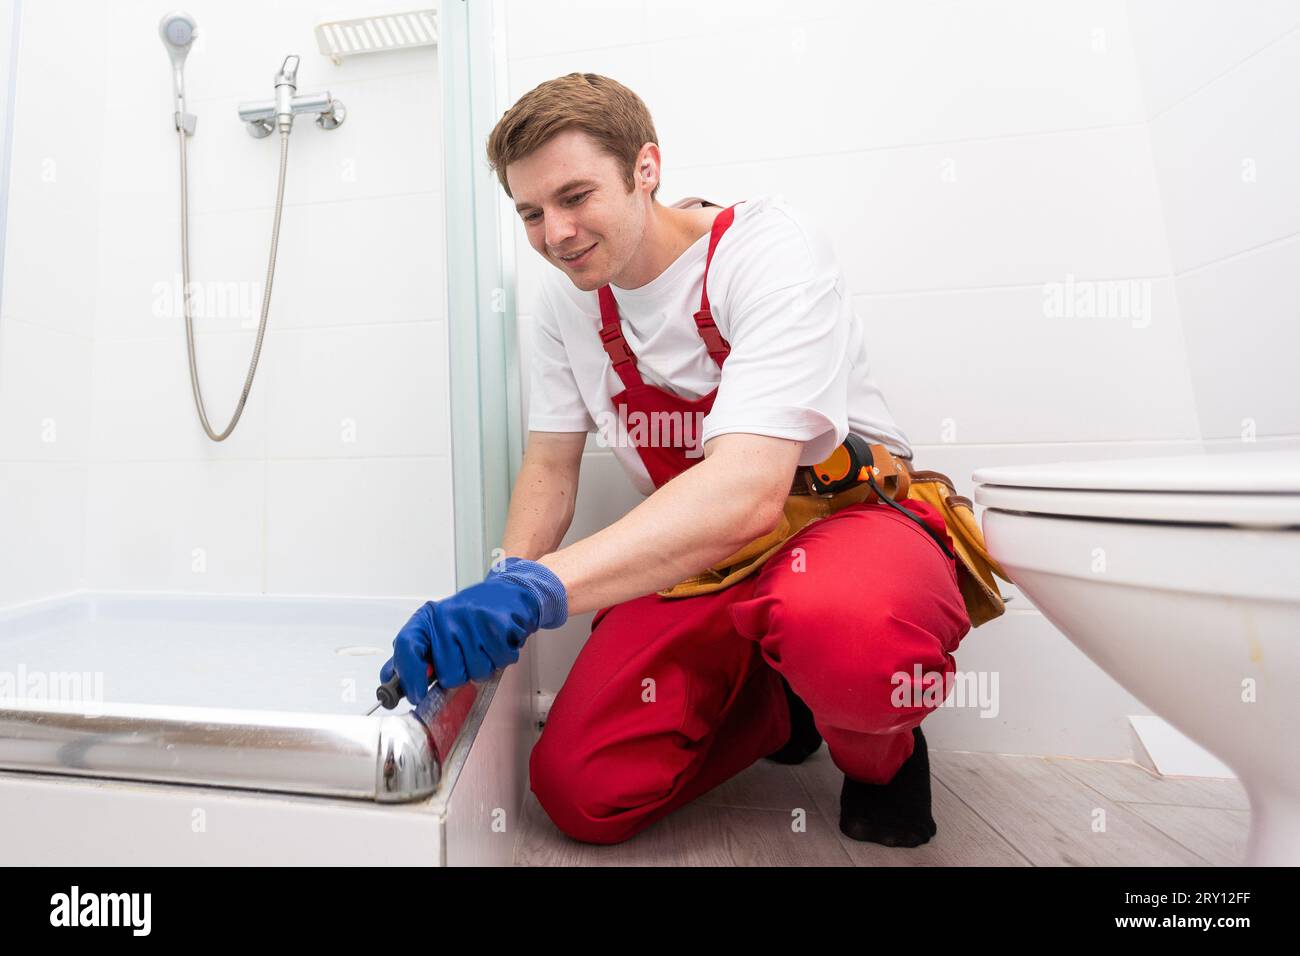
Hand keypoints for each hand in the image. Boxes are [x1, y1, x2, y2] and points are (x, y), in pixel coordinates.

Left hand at [378, 557, 567, 701]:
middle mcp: (447, 617)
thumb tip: (387, 679)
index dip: (410, 676)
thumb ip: (412, 655)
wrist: (507, 592)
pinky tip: (498, 643)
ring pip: (476, 672)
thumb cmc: (470, 616)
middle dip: (461, 674)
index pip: (406, 646)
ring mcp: (472, 620)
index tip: (417, 695)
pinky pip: (499, 662)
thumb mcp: (436, 628)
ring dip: (484, 666)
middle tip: (467, 656)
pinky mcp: (498, 624)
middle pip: (449, 674)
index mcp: (427, 619)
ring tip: (484, 647)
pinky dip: (502, 658)